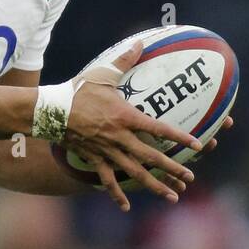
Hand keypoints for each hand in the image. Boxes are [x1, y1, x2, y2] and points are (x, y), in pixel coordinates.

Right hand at [65, 39, 203, 210]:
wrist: (50, 112)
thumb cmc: (77, 91)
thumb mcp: (102, 74)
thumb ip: (125, 60)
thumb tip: (141, 41)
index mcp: (125, 117)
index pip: (159, 129)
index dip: (180, 137)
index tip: (198, 145)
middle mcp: (120, 138)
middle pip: (151, 157)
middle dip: (173, 169)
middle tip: (190, 178)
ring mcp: (107, 152)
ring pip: (135, 173)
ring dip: (154, 185)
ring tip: (172, 196)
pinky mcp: (94, 160)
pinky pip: (107, 180)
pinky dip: (117, 194)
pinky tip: (127, 206)